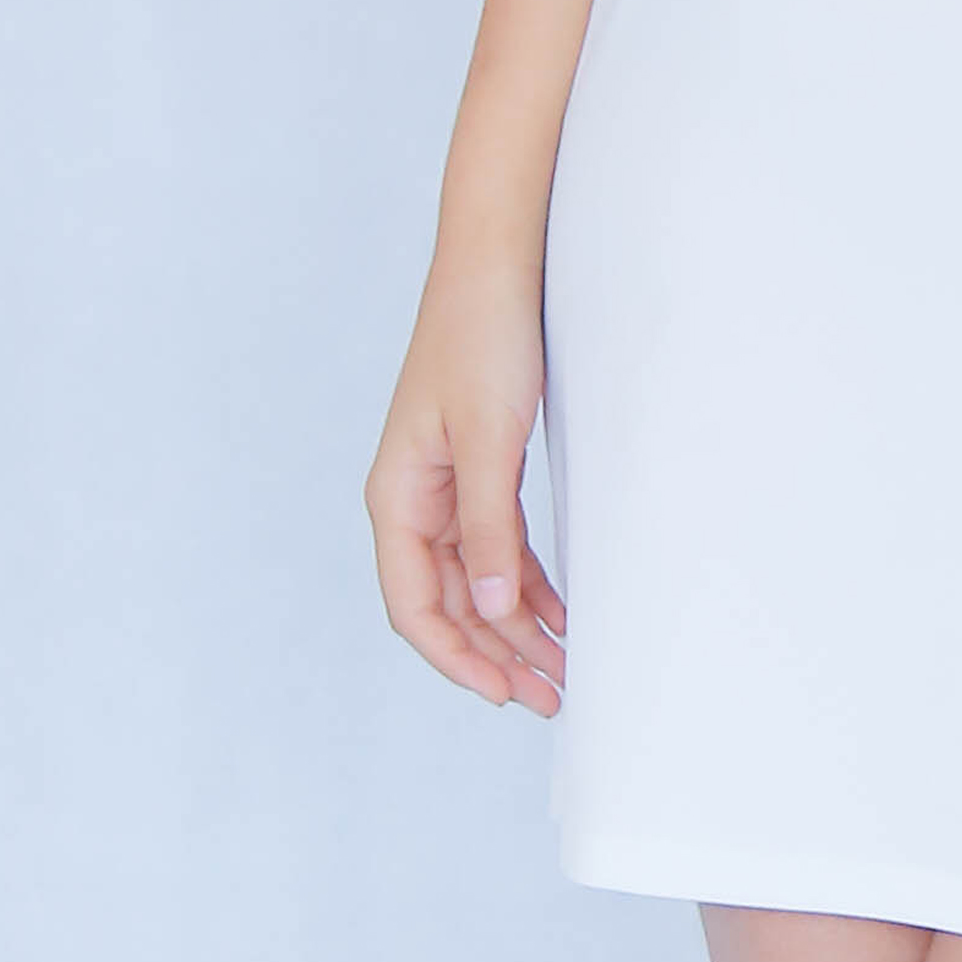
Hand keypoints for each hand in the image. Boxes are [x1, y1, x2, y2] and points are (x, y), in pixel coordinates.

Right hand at [366, 234, 569, 715]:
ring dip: (516, 624)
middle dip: (496, 654)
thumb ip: (490, 527)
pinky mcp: (478, 469)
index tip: (504, 692)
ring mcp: (446, 487)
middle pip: (450, 603)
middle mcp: (415, 501)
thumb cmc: (481, 339)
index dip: (457, 657)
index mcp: (399, 498)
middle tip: (551, 696)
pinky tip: (559, 609)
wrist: (495, 264)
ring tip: (562, 667)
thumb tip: (495, 609)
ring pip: (478, 580)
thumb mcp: (490, 440)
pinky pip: (498, 545)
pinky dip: (527, 580)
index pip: (416, 605)